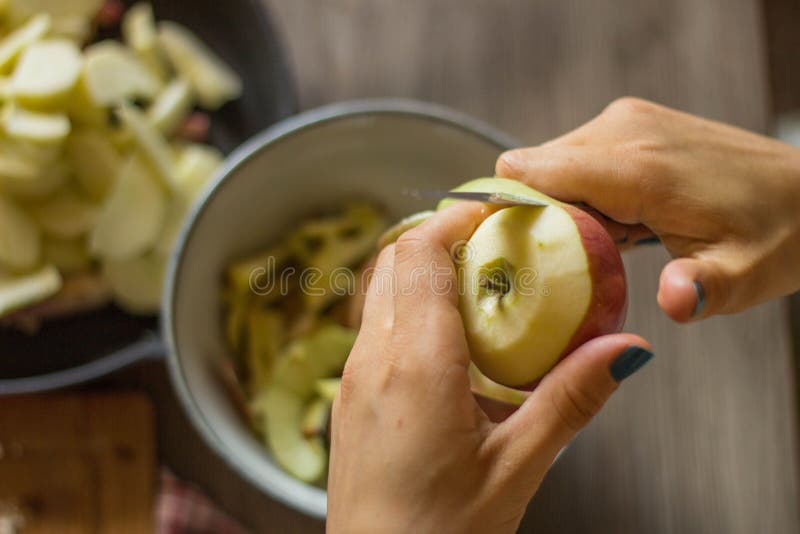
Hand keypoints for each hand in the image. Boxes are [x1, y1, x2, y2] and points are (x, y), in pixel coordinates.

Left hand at [326, 202, 651, 532]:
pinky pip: (374, 328)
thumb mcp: (517, 468)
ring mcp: (352, 378)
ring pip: (381, 293)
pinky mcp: (348, 398)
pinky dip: (408, 311)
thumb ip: (570, 400)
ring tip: (479, 290)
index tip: (494, 208)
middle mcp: (373, 359)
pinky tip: (449, 345)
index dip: (455, 216)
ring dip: (424, 274)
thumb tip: (625, 349)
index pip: (422, 254)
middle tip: (495, 245)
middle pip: (395, 261)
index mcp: (416, 365)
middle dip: (442, 238)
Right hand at [496, 97, 799, 321]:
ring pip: (548, 164)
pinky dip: (581, 191)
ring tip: (609, 240)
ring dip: (561, 206)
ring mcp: (626, 121)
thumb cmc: (776, 235)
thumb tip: (674, 300)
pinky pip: (574, 157)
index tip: (510, 252)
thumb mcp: (744, 276)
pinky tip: (621, 219)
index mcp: (639, 167)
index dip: (505, 211)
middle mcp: (623, 131)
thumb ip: (701, 290)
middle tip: (576, 258)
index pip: (529, 172)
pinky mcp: (630, 123)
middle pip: (531, 171)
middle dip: (537, 217)